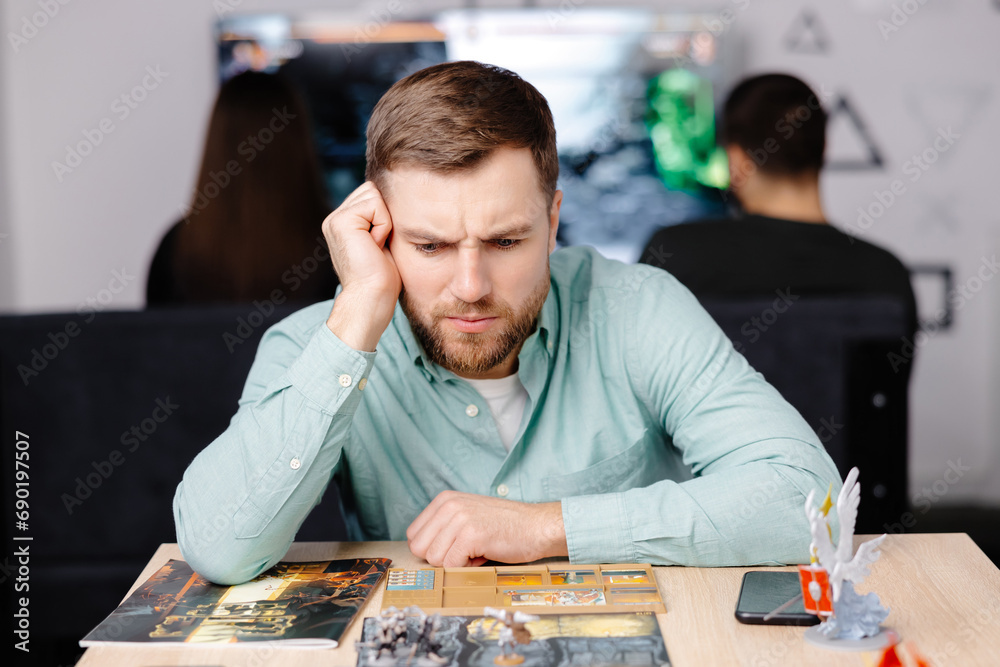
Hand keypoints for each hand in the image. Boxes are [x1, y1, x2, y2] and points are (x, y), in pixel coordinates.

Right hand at [322, 182, 400, 351]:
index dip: (386, 216)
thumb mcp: (381, 242)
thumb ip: (379, 219)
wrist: (372, 299)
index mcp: (342, 223)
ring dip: (384, 221)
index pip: (373, 195)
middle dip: (385, 216)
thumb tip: (396, 197)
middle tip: (378, 246)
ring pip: (374, 195)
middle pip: (373, 190)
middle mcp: (334, 219)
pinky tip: (374, 246)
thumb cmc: (382, 278)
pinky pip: (376, 205)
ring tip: (376, 246)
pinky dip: (383, 226)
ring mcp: (335, 219)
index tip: (380, 245)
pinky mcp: (341, 221)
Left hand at [406, 491, 567, 566]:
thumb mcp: (466, 515)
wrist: (537, 526)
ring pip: (434, 560)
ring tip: (477, 550)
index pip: (414, 535)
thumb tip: (419, 551)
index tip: (454, 546)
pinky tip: (484, 554)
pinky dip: (467, 568)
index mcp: (444, 499)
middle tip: (466, 550)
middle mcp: (449, 505)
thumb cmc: (504, 526)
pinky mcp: (471, 535)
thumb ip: (442, 527)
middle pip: (419, 549)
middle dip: (441, 558)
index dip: (433, 548)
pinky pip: (451, 566)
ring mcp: (459, 519)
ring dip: (456, 563)